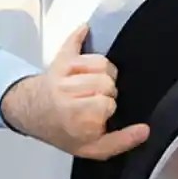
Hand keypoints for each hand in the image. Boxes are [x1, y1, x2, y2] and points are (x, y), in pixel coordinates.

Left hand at [1, 24, 149, 159]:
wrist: (33, 114)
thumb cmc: (63, 130)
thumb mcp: (91, 149)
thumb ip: (120, 142)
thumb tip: (144, 131)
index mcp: (75, 116)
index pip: (108, 103)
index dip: (108, 108)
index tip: (100, 116)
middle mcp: (67, 92)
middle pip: (107, 82)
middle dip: (108, 91)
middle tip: (96, 100)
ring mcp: (63, 73)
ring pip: (100, 63)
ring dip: (103, 72)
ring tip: (95, 84)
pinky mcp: (60, 58)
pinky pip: (75, 42)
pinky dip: (81, 36)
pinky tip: (86, 30)